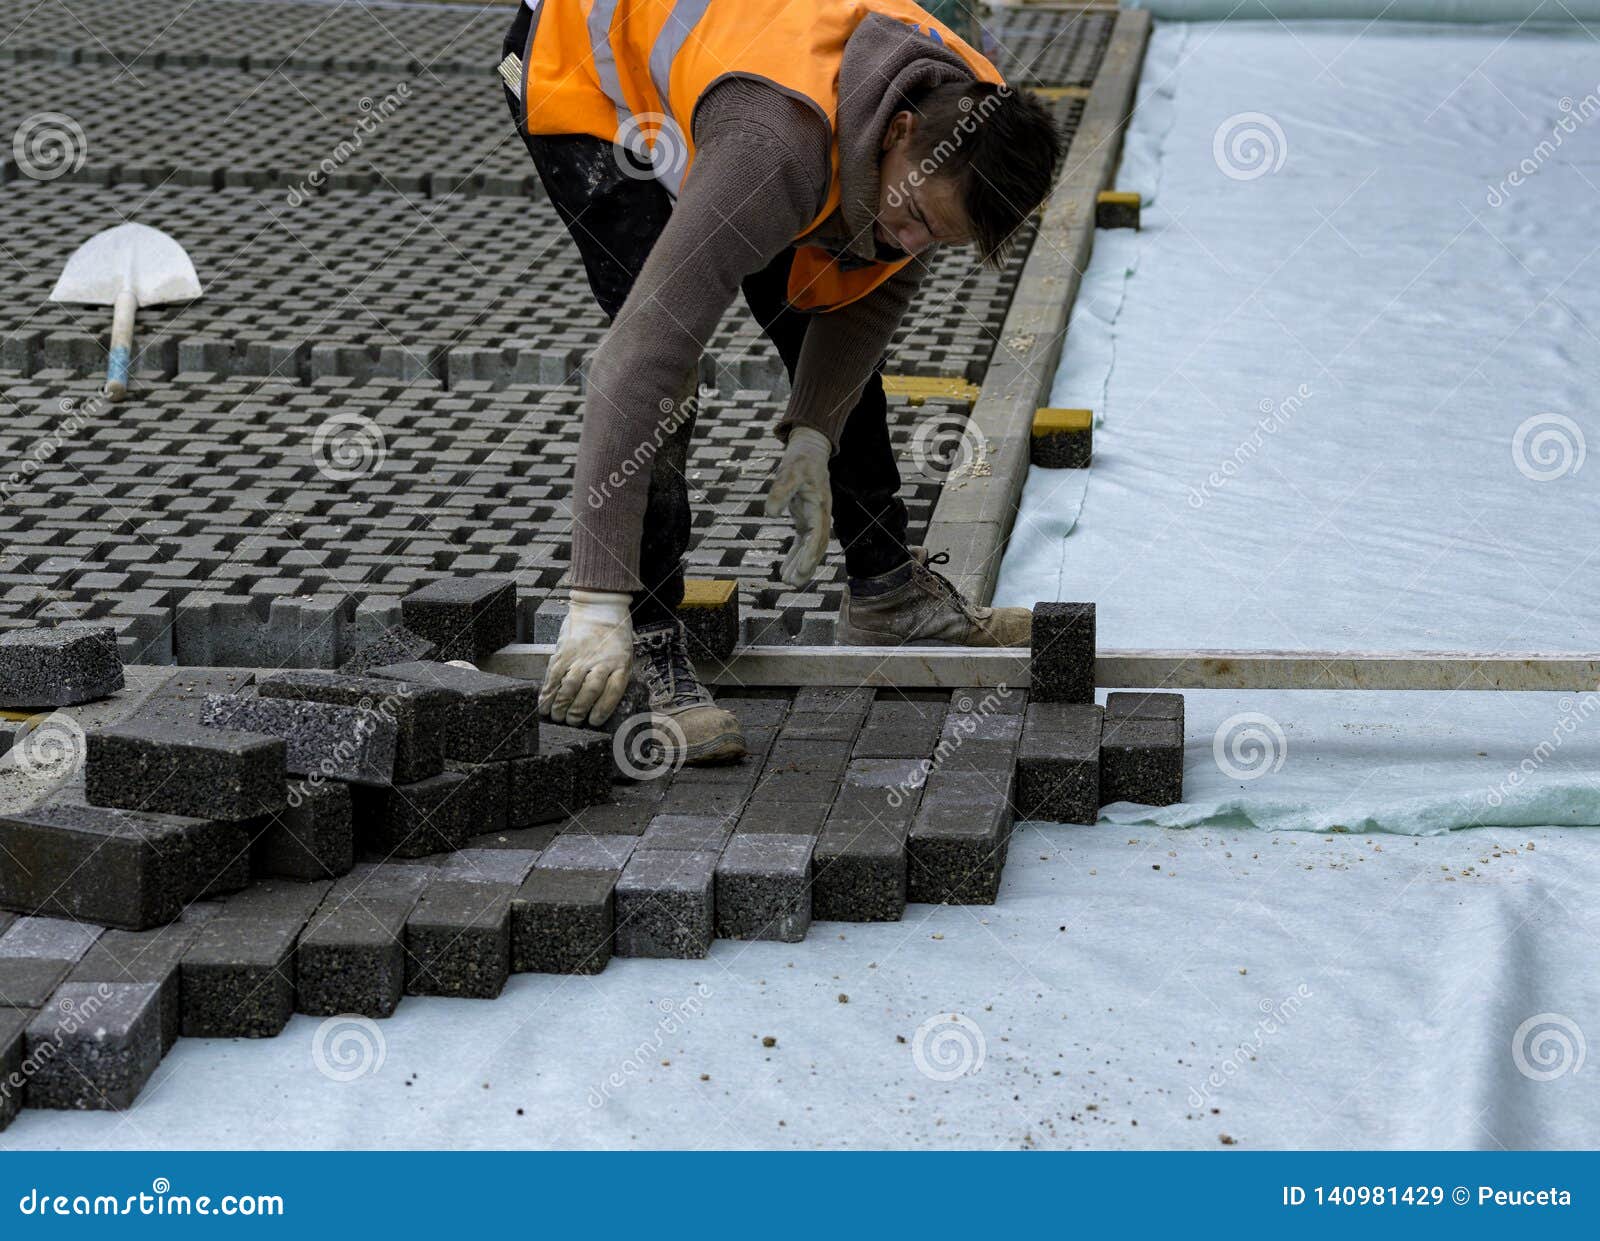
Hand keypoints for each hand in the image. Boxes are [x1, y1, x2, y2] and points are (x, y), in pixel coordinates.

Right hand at [540, 589, 633, 725]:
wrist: (600, 608)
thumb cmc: (614, 637)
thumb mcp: (625, 656)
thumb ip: (615, 678)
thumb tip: (600, 706)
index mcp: (620, 663)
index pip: (612, 692)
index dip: (601, 710)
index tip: (593, 721)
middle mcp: (601, 660)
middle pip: (589, 691)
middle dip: (577, 711)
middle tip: (571, 721)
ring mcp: (581, 655)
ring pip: (569, 685)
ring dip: (560, 705)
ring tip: (556, 716)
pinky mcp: (564, 650)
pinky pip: (554, 674)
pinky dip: (548, 691)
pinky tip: (544, 702)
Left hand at [764, 427, 832, 586]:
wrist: (809, 451)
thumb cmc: (800, 461)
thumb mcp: (788, 473)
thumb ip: (780, 492)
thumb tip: (769, 513)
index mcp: (820, 508)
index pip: (817, 537)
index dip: (810, 555)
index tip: (801, 570)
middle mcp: (821, 517)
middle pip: (816, 548)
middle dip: (806, 566)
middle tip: (793, 583)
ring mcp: (814, 520)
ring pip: (809, 548)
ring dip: (800, 565)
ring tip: (787, 582)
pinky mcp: (806, 520)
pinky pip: (801, 542)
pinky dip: (794, 556)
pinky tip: (784, 569)